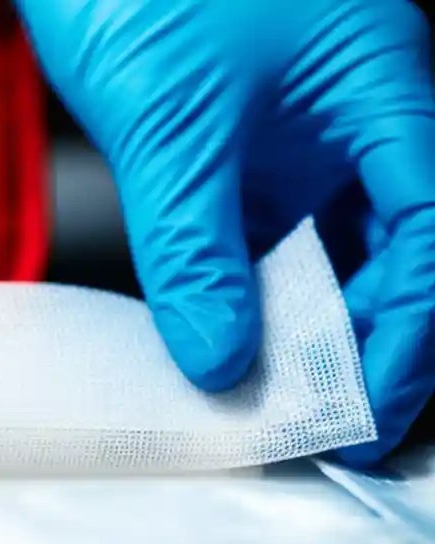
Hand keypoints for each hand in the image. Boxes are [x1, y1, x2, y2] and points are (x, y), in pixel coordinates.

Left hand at [17, 0, 434, 464]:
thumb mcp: (172, 125)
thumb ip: (194, 248)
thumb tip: (220, 356)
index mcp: (378, 87)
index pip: (427, 230)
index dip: (407, 327)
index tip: (363, 403)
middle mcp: (351, 113)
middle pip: (394, 248)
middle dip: (366, 337)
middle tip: (321, 418)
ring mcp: (295, 132)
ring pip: (329, 247)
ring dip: (308, 322)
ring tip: (275, 395)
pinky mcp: (237, 146)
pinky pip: (265, 234)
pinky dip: (253, 290)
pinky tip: (232, 337)